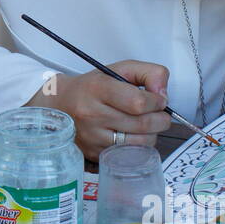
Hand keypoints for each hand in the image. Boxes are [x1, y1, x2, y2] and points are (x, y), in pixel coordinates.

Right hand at [27, 60, 171, 160]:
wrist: (60, 104)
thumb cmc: (93, 86)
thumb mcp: (120, 69)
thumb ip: (149, 73)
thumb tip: (164, 94)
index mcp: (98, 89)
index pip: (138, 102)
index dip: (157, 102)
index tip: (159, 100)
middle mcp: (92, 114)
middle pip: (142, 124)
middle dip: (161, 120)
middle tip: (161, 114)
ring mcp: (92, 137)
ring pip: (139, 143)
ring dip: (152, 134)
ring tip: (147, 124)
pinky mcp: (94, 153)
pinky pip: (128, 154)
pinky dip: (138, 146)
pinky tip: (133, 134)